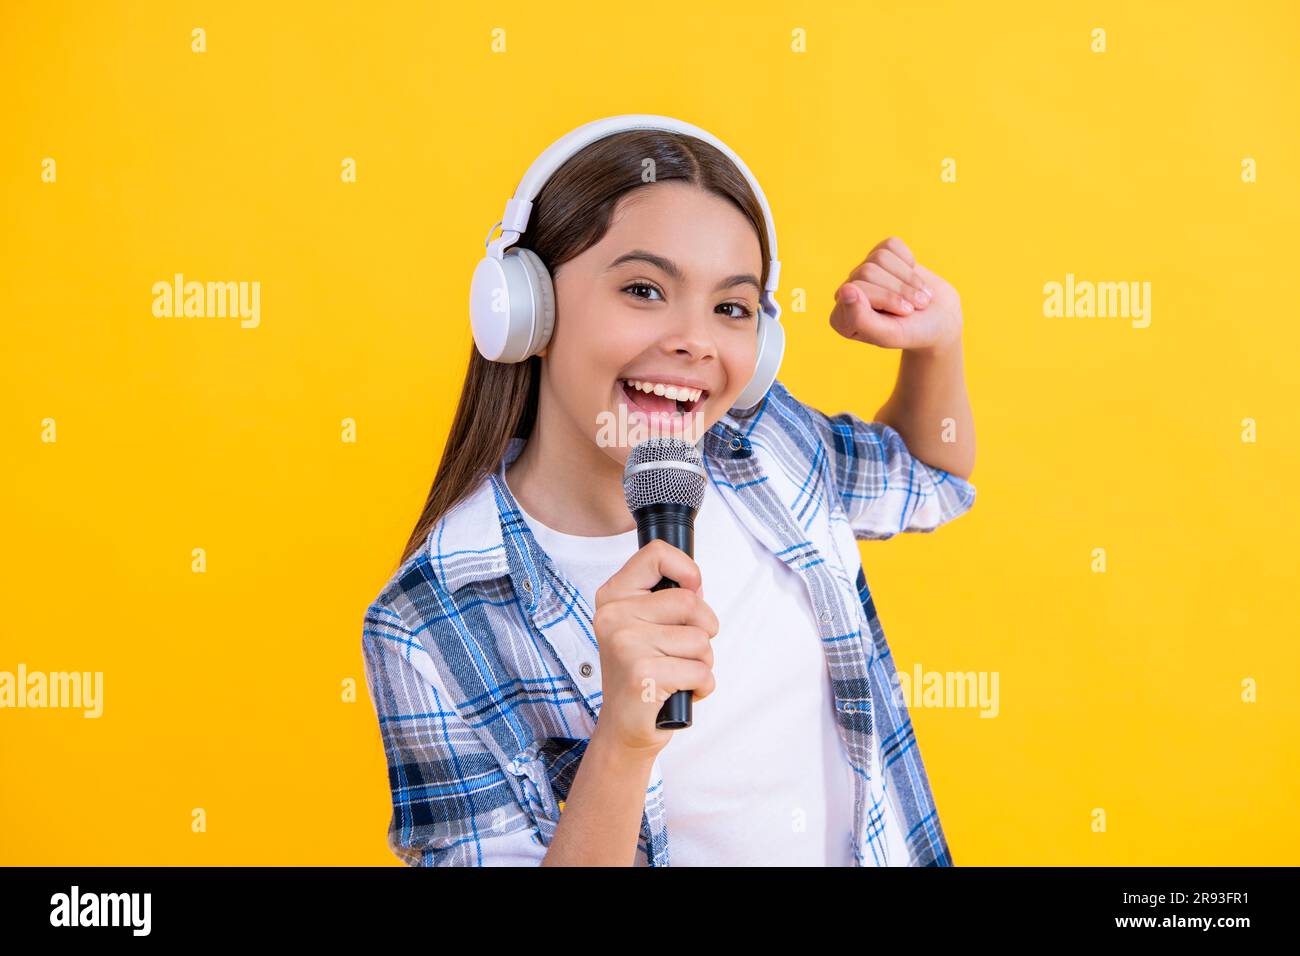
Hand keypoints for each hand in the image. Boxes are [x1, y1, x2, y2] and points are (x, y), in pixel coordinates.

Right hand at [591, 539, 719, 757]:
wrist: (623, 728)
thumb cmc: (641, 674)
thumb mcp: (643, 626)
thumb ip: (666, 600)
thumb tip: (697, 585)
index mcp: (613, 597)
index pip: (656, 554)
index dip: (687, 570)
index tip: (693, 589)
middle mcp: (614, 616)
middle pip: (691, 602)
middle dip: (704, 630)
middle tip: (683, 651)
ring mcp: (626, 644)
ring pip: (701, 640)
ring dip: (702, 663)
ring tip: (677, 674)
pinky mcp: (643, 674)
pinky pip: (702, 671)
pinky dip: (702, 686)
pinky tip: (679, 692)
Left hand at [828, 236, 961, 352]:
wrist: (941, 320)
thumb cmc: (914, 332)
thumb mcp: (890, 334)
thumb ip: (861, 319)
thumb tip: (845, 289)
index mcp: (842, 319)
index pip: (857, 290)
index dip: (888, 298)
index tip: (906, 315)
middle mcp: (848, 294)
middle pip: (868, 271)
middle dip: (900, 289)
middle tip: (915, 307)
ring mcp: (863, 273)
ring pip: (880, 257)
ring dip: (908, 278)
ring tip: (918, 296)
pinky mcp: (881, 255)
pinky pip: (892, 245)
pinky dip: (909, 262)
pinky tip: (912, 279)